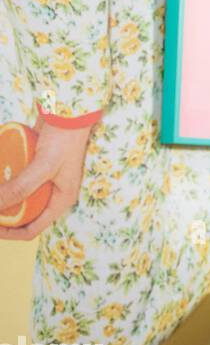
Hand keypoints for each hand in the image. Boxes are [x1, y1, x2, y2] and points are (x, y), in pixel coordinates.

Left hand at [0, 119, 90, 240]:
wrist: (68, 112)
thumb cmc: (64, 139)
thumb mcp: (43, 166)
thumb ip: (20, 188)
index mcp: (60, 200)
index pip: (31, 229)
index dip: (7, 233)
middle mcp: (51, 194)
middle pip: (21, 215)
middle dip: (1, 214)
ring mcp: (42, 181)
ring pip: (16, 198)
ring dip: (1, 196)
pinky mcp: (34, 168)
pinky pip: (15, 180)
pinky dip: (3, 179)